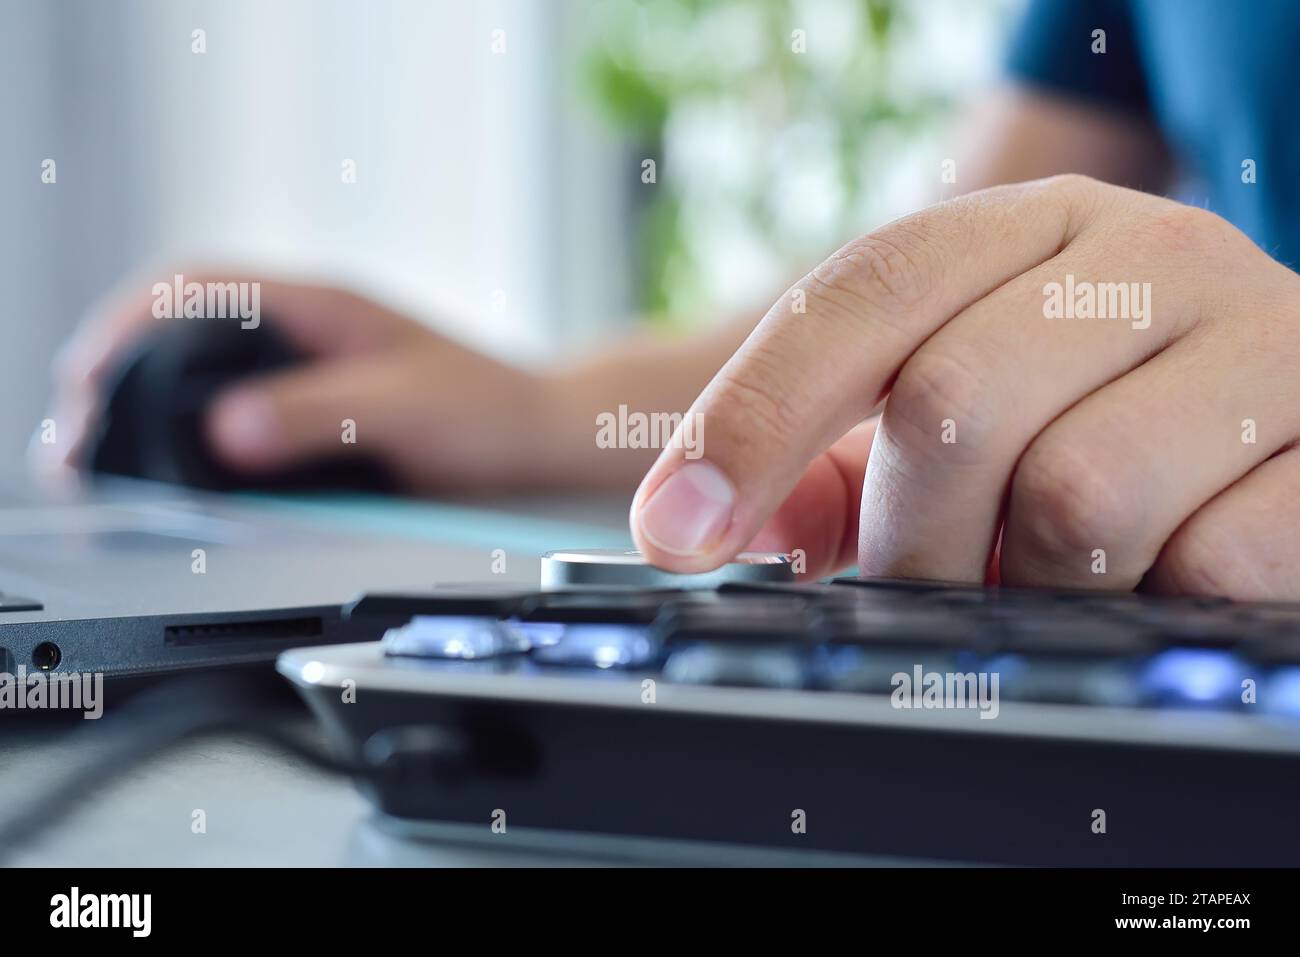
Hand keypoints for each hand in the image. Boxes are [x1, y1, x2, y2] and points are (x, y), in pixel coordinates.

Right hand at [36, 270, 551, 492]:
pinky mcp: (323, 409)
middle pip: (186, 325)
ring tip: (102, 446)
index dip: (129, 324)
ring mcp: (313, 368)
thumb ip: (316, 416)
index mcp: (321, 307)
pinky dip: (198, 431)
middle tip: (74, 423)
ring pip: (210, 368)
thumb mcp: (401, 411)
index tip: (87, 374)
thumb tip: (227, 432)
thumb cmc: (491, 413)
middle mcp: (308, 330)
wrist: (542, 439)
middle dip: (119, 363)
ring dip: (152, 398)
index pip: (199, 287)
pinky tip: (179, 464)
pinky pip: (243, 409)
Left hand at [630, 175, 1299, 598]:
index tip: (677, 532)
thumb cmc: (1110, 415)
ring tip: (1048, 581)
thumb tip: (708, 516)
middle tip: (929, 584)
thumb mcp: (969, 400)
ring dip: (1030, 585)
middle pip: (951, 405)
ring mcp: (1265, 340)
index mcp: (1031, 230)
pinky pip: (1208, 564)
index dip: (750, 421)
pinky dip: (1154, 606)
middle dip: (911, 539)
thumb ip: (833, 454)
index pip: (860, 298)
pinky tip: (1159, 582)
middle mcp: (1147, 256)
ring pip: (1075, 496)